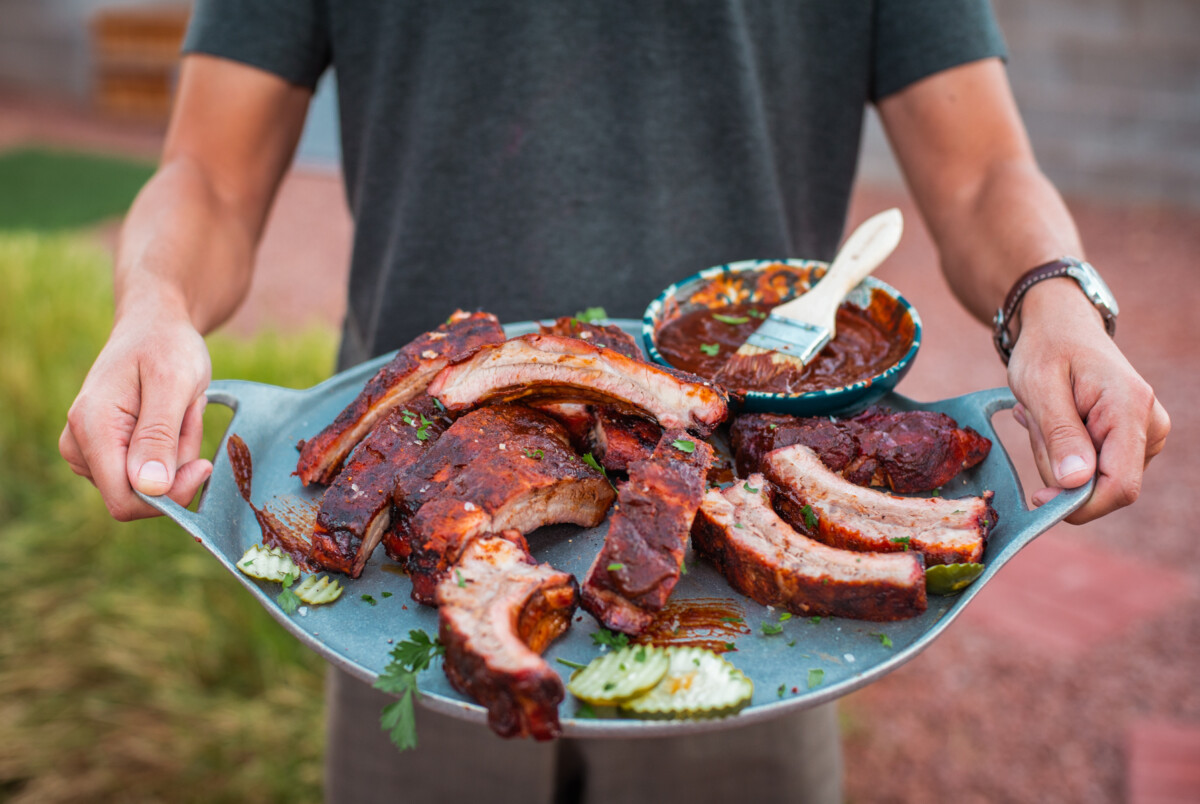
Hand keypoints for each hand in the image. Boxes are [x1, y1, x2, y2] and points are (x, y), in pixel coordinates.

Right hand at [59, 310, 213, 520]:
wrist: (155, 325)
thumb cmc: (166, 345)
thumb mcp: (172, 383)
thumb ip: (159, 436)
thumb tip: (149, 488)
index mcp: (91, 429)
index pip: (125, 500)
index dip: (170, 496)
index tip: (204, 464)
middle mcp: (80, 445)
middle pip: (142, 493)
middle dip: (178, 462)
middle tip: (188, 413)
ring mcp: (91, 451)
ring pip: (151, 483)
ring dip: (179, 451)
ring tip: (181, 407)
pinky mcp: (108, 452)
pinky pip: (152, 470)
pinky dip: (175, 447)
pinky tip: (175, 415)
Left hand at [1006, 279, 1168, 523]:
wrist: (1061, 326)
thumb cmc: (1047, 348)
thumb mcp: (1039, 386)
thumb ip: (1060, 434)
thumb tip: (1076, 482)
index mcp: (1130, 408)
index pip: (1120, 486)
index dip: (1080, 504)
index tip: (1039, 496)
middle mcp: (1150, 425)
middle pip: (1103, 486)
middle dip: (1058, 468)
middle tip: (1033, 423)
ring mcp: (1145, 435)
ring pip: (1093, 479)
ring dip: (1057, 457)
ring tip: (1043, 415)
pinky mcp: (1133, 441)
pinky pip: (1093, 467)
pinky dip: (1065, 451)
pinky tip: (1055, 420)